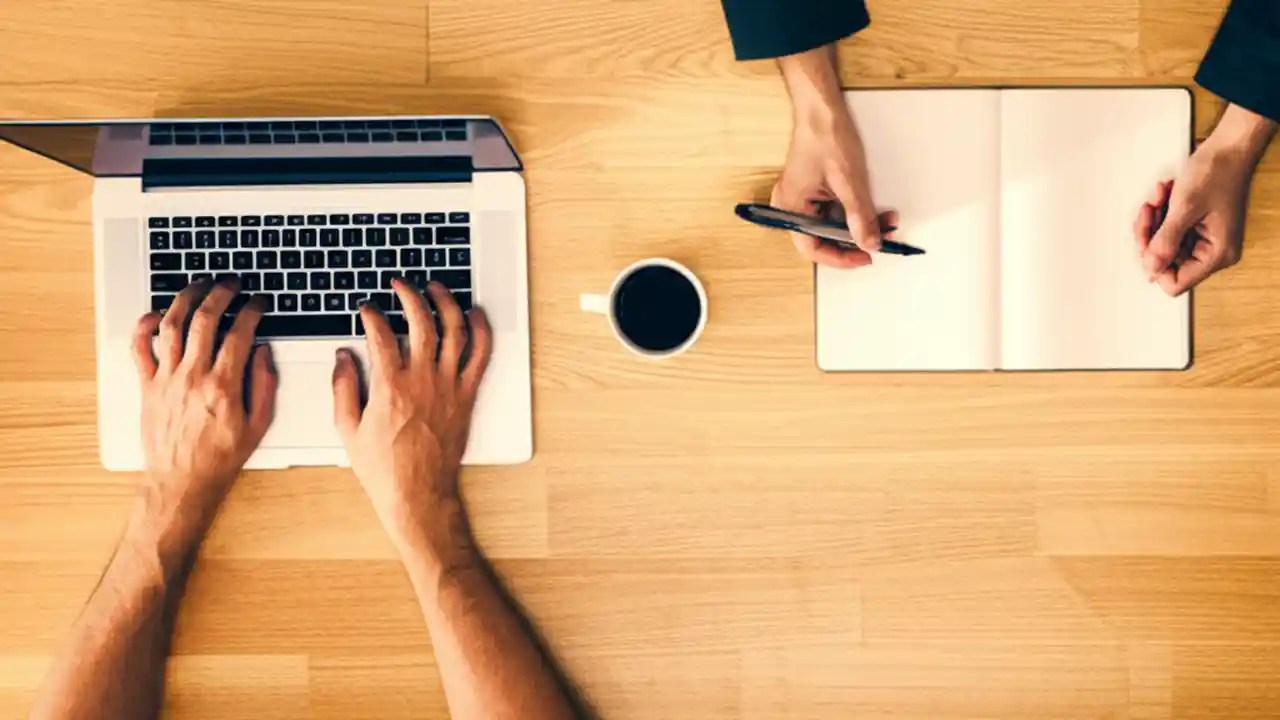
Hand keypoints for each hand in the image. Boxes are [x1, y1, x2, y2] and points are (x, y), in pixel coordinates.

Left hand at [131, 279, 276, 520]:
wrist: (183, 480)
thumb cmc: (220, 457)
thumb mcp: (258, 424)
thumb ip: (264, 384)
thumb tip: (262, 352)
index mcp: (224, 386)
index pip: (239, 334)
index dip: (251, 311)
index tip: (258, 303)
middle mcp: (193, 377)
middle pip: (205, 320)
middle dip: (221, 294)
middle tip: (230, 284)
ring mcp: (167, 379)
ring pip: (173, 325)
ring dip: (186, 298)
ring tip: (198, 285)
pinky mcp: (147, 386)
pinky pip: (140, 348)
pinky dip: (145, 326)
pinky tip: (158, 314)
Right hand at [332, 281, 491, 543]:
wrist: (418, 494)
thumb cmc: (385, 468)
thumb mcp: (348, 429)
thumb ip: (342, 388)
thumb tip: (343, 358)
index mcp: (390, 386)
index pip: (380, 334)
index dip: (371, 315)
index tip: (367, 309)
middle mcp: (422, 380)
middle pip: (420, 322)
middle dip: (408, 295)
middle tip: (400, 285)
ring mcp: (448, 386)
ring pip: (453, 330)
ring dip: (445, 302)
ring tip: (436, 288)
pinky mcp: (467, 395)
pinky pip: (480, 355)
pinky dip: (480, 330)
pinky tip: (473, 314)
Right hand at [772, 47, 894, 268]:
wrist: (820, 106)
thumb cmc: (825, 135)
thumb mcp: (848, 180)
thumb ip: (859, 216)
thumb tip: (870, 243)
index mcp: (791, 207)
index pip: (812, 248)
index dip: (840, 258)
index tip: (865, 257)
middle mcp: (792, 206)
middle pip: (822, 239)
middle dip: (854, 241)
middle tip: (880, 240)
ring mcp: (802, 197)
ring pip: (830, 226)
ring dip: (857, 226)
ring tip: (884, 220)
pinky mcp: (813, 189)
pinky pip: (832, 211)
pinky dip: (853, 212)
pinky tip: (872, 209)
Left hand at [1135, 104, 1274, 295]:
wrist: (1227, 147)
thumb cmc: (1216, 171)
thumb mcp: (1184, 208)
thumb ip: (1165, 241)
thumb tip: (1149, 269)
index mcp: (1217, 254)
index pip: (1176, 283)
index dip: (1155, 265)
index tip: (1147, 240)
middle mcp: (1212, 251)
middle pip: (1165, 262)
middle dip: (1151, 235)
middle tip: (1148, 210)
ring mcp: (1203, 239)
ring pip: (1162, 244)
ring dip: (1154, 220)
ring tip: (1159, 197)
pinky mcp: (1195, 226)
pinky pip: (1167, 229)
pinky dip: (1161, 212)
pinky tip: (1164, 193)